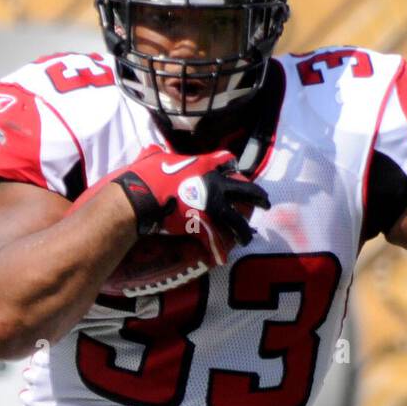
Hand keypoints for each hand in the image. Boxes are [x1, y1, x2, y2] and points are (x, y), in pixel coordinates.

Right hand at [108, 144, 269, 263]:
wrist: (141, 198)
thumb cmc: (146, 176)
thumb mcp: (155, 157)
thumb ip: (161, 156)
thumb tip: (152, 152)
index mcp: (204, 166)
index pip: (227, 160)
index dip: (232, 168)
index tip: (236, 172)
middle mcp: (215, 185)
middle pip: (246, 191)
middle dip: (259, 198)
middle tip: (266, 203)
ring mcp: (212, 207)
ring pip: (238, 221)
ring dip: (244, 230)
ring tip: (247, 237)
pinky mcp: (205, 226)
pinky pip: (218, 240)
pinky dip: (221, 249)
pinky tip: (225, 253)